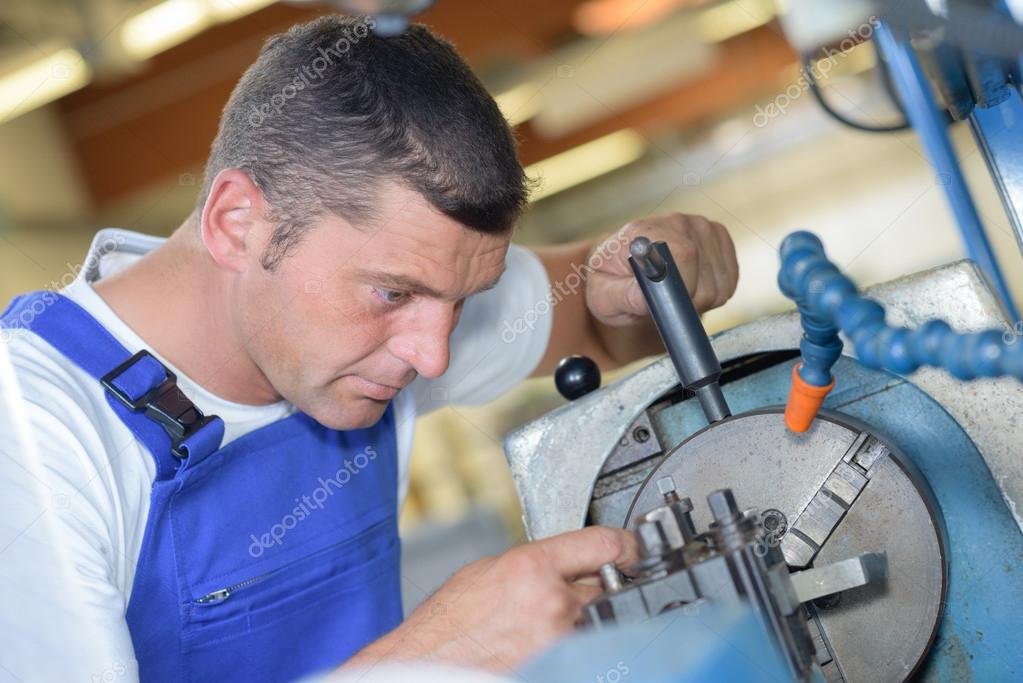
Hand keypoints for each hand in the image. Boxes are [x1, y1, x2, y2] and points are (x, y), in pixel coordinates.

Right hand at [342, 526, 637, 671]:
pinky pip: (578, 647)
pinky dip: (567, 643)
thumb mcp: (486, 572)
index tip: (633, 547)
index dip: (625, 543)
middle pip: (603, 584)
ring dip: (576, 619)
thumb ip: (532, 563)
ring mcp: (558, 640)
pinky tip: (535, 643)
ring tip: (535, 624)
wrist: (426, 666)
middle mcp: (552, 603)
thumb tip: (564, 561)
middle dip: (590, 586)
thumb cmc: (445, 626)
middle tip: (566, 593)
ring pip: (591, 619)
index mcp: (532, 568)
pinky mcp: (558, 665)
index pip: (604, 544)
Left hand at [586, 213, 738, 326]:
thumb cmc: (610, 283)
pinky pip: (730, 279)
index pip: (685, 255)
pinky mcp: (717, 236)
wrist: (621, 271)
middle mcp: (676, 221)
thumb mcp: (604, 297)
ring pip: (721, 281)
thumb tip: (646, 295)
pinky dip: (715, 292)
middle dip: (689, 301)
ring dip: (703, 299)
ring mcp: (700, 226)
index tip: (666, 305)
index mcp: (644, 231)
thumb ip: (623, 296)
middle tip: (665, 303)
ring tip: (675, 295)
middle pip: (706, 272)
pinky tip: (692, 288)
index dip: (683, 289)